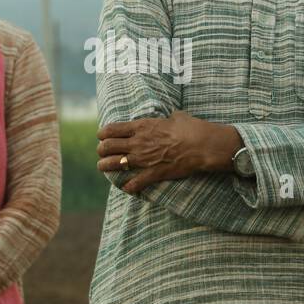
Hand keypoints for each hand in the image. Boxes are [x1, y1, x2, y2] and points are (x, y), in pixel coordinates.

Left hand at [97, 111, 240, 193]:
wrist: (202, 145)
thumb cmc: (192, 128)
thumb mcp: (177, 116)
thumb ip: (169, 117)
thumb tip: (172, 116)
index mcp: (142, 126)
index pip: (112, 129)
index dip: (103, 134)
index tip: (101, 136)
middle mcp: (138, 142)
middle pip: (107, 147)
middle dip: (101, 150)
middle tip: (101, 152)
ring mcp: (144, 159)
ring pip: (114, 164)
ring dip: (105, 166)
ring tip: (103, 167)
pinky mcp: (154, 173)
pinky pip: (135, 183)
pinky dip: (129, 187)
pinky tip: (126, 188)